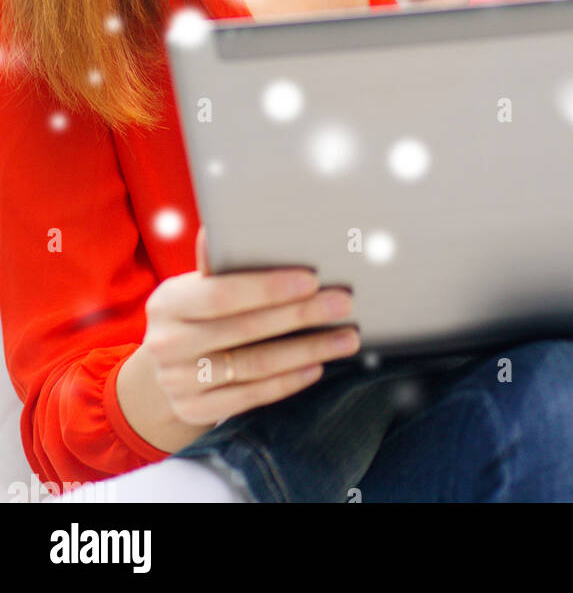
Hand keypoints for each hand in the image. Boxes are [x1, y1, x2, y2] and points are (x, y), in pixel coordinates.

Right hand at [135, 226, 360, 427]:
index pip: (221, 294)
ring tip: (345, 338)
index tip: (312, 280)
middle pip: (245, 330)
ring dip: (307, 351)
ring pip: (254, 366)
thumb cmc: (197, 312)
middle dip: (301, 315)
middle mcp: (167, 344)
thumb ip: (219, 263)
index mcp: (168, 302)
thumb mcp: (198, 286)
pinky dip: (288, 382)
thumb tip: (228, 222)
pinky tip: (317, 367)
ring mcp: (178, 383)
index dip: (268, 288)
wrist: (166, 367)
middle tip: (343, 304)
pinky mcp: (195, 410)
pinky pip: (251, 397)